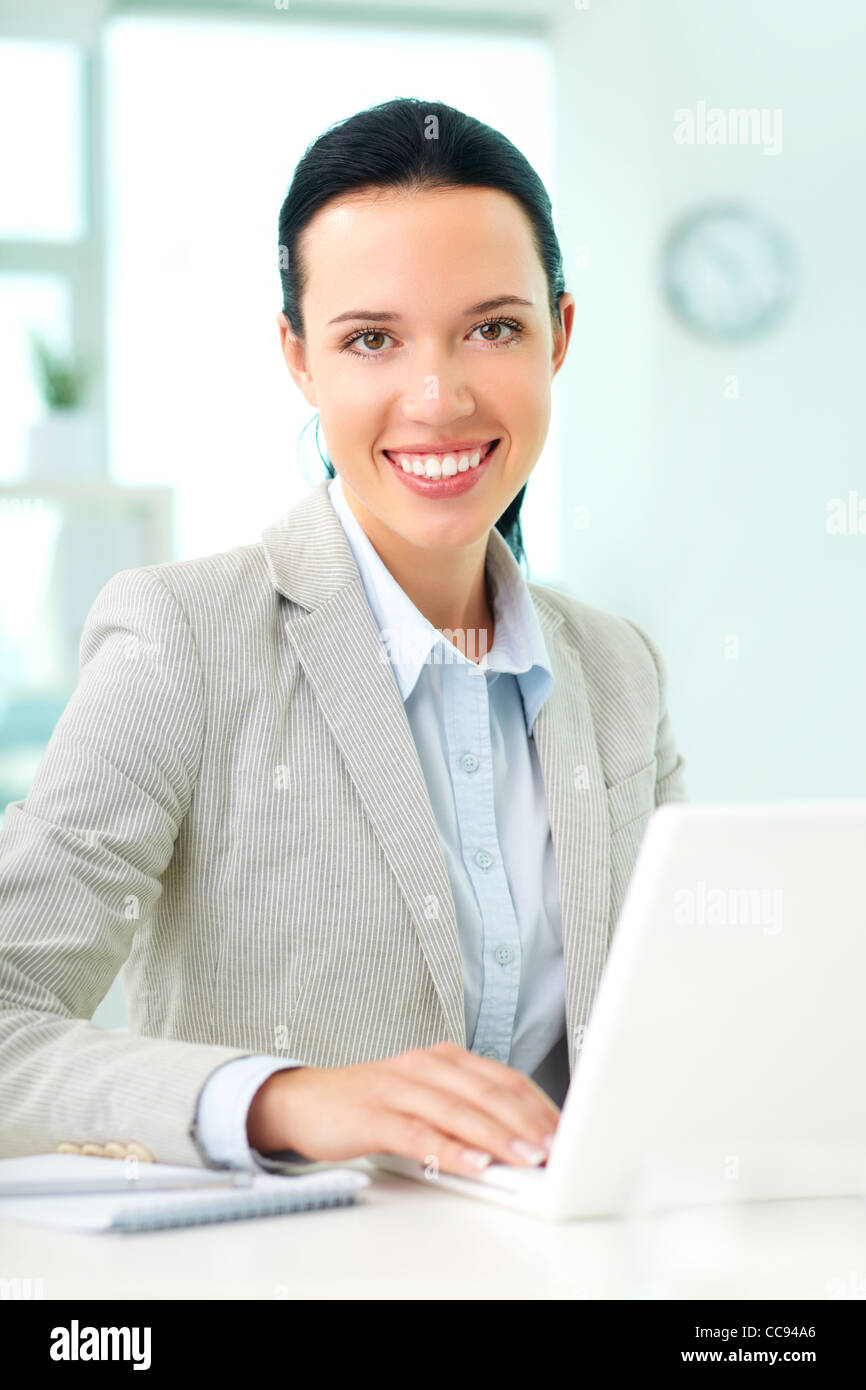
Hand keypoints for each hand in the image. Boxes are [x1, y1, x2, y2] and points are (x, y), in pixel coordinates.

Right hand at [246, 1041, 560, 1176]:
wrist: (304, 1101)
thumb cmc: (371, 1104)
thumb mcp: (425, 1098)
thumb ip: (465, 1111)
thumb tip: (518, 1140)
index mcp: (443, 1058)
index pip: (502, 1077)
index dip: (537, 1103)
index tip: (565, 1130)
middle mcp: (424, 1065)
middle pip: (486, 1091)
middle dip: (526, 1121)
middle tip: (555, 1148)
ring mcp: (398, 1087)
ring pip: (457, 1110)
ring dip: (497, 1136)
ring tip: (527, 1159)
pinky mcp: (373, 1114)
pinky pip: (417, 1132)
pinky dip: (448, 1149)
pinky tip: (472, 1163)